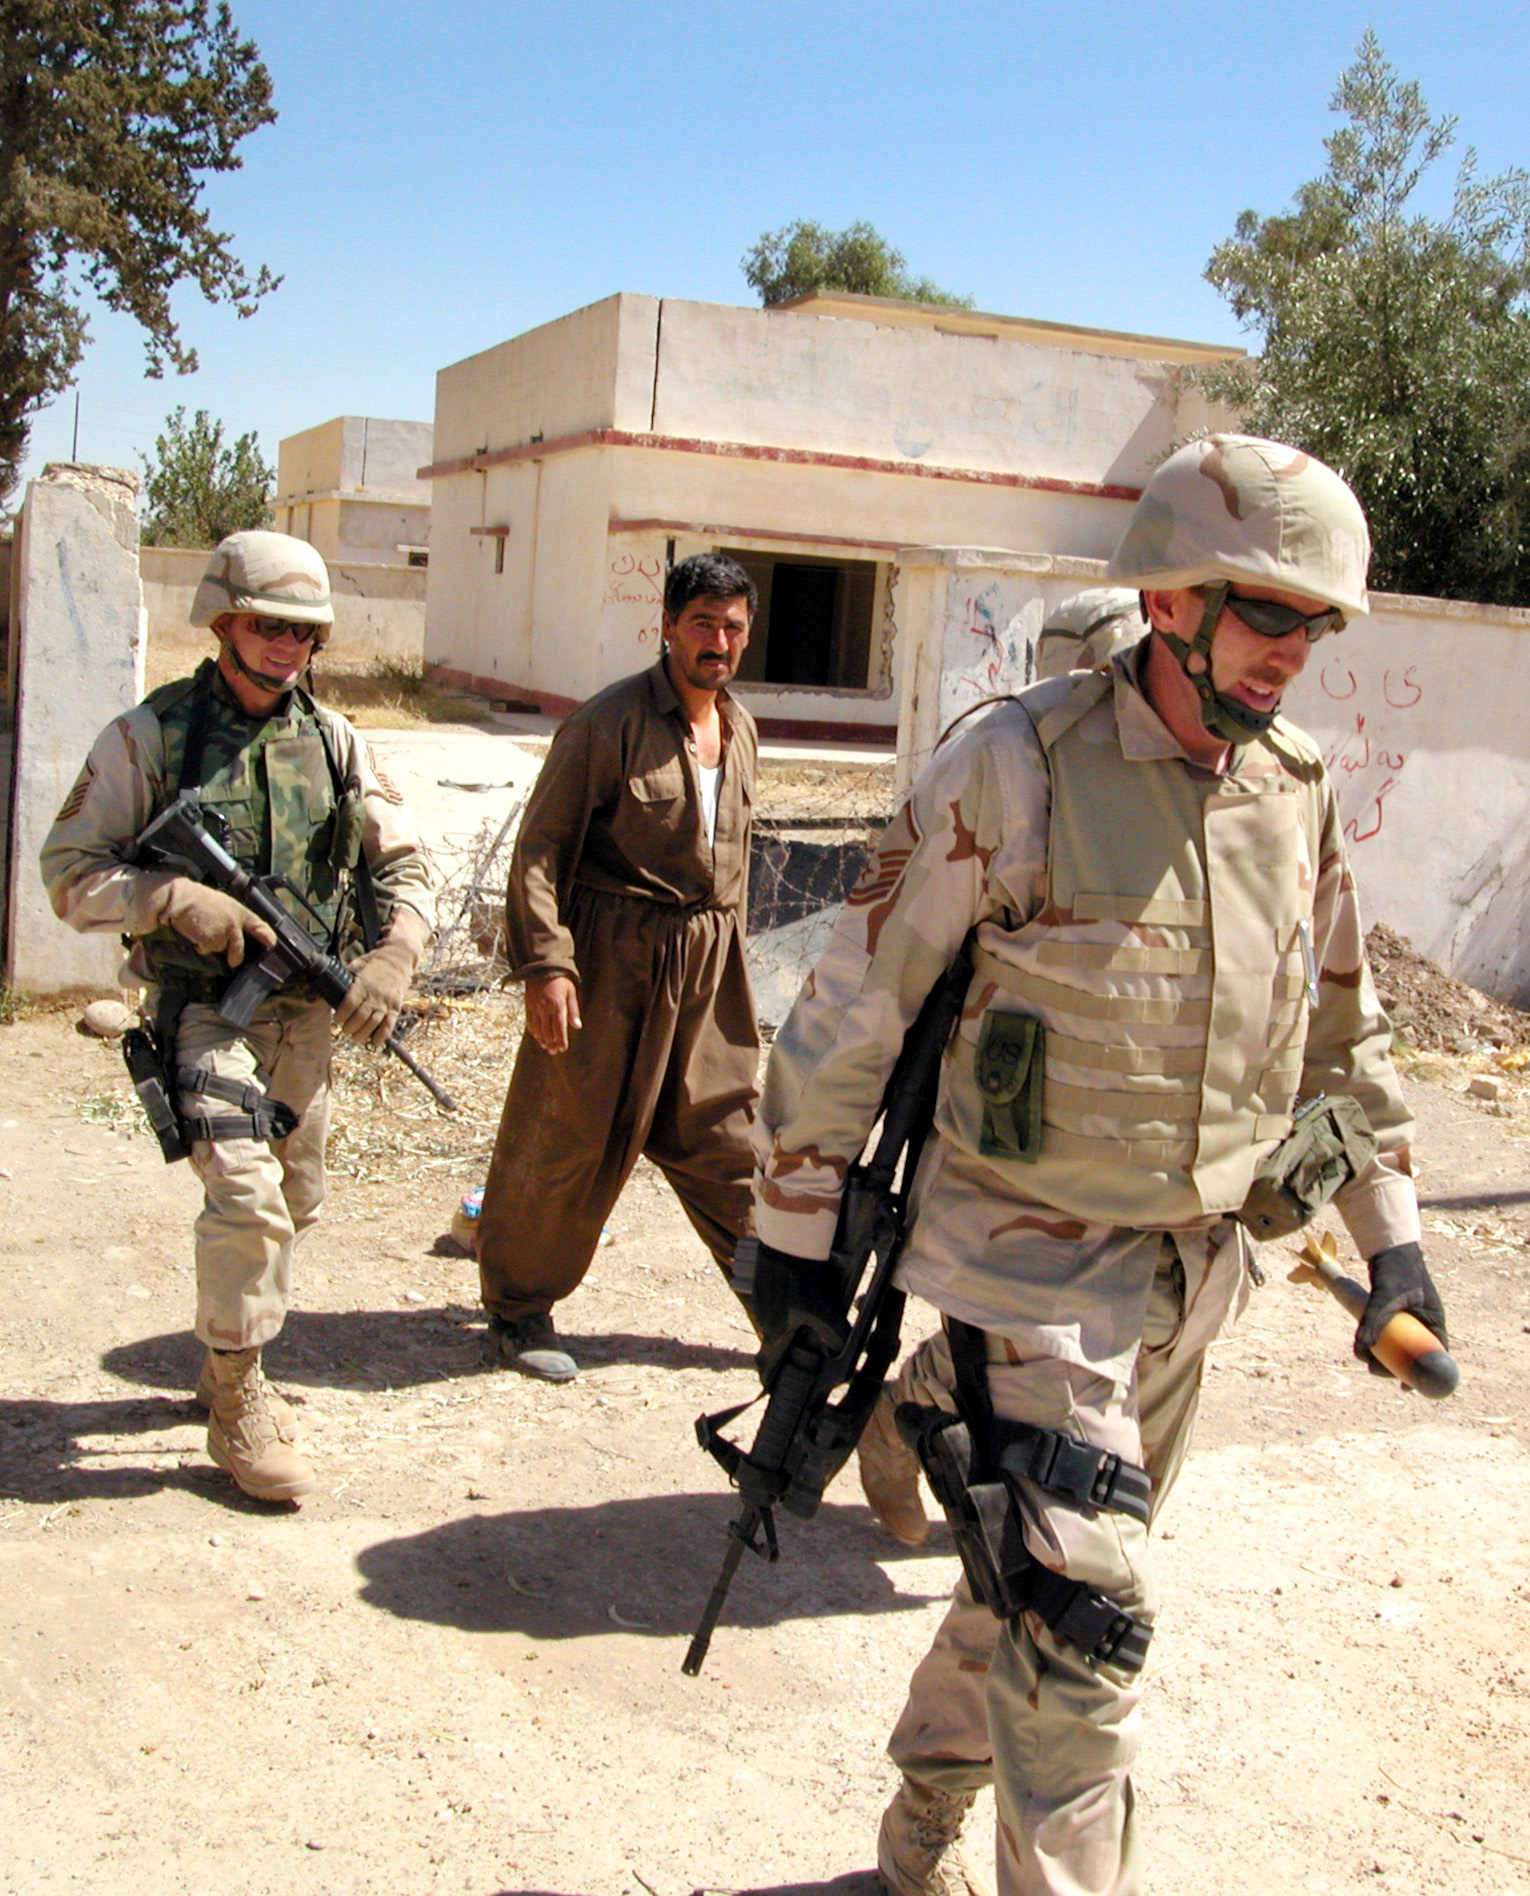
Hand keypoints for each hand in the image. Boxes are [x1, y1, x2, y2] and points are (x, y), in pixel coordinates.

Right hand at [159, 878, 275, 967]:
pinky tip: (195, 931)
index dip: (266, 935)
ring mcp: (223, 934)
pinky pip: (205, 949)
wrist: (181, 899)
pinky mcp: (210, 942)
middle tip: (233, 962)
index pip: (258, 925)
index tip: (271, 943)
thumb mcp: (223, 903)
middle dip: (235, 957)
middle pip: (239, 948)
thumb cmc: (199, 899)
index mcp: (239, 912)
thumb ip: (232, 917)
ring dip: (210, 943)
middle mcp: (234, 924)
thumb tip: (234, 930)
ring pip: (218, 948)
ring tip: (202, 927)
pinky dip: (199, 945)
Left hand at [334, 937, 415, 1046]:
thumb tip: (329, 985)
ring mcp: (386, 1001)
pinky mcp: (396, 1006)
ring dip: (363, 1034)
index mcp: (363, 984)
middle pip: (360, 1017)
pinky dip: (382, 1035)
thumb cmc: (374, 962)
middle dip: (349, 1028)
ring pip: (374, 1023)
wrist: (399, 958)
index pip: (349, 1004)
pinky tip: (375, 1043)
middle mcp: (375, 994)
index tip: (336, 1021)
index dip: (341, 1016)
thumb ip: (345, 976)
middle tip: (345, 1030)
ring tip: (355, 1038)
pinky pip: (389, 1024)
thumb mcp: (357, 965)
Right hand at [526, 975, 581, 1053]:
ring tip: (547, 1048)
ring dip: (542, 1040)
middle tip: (555, 1052)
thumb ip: (574, 1010)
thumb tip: (577, 1027)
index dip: (561, 1040)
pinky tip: (538, 1037)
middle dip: (552, 1044)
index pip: (559, 1028)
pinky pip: (530, 1022)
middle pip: (547, 1032)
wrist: (543, 967)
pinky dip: (534, 1032)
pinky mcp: (528, 1005)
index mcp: (558, 1006)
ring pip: (538, 1029)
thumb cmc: (561, 980)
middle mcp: (545, 1009)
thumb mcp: (572, 992)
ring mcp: (535, 1008)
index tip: (563, 1049)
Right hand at [752, 1240, 848, 1385]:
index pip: (766, 1364)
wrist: (788, 1243)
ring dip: (788, 1321)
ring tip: (807, 1315)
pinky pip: (774, 1300)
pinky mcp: (763, 1281)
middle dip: (788, 1344)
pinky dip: (786, 1302)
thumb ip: (833, 1334)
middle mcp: (763, 1317)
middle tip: (804, 1344)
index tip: (769, 1386)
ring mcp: (761, 1298)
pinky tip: (800, 1291)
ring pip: (775, 1318)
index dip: (768, 1377)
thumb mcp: (824, 1311)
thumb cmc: (802, 1279)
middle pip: (774, 1339)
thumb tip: (840, 1347)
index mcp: (775, 1331)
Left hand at [1356, 1241, 1446, 1373]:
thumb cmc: (1396, 1271)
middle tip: (1375, 1370)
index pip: (1434, 1355)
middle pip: (1415, 1354)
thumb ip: (1373, 1321)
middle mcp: (1425, 1321)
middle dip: (1397, 1366)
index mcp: (1434, 1321)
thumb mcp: (1385, 1297)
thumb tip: (1360, 1351)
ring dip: (1387, 1355)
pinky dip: (1381, 1342)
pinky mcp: (1396, 1312)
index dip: (1423, 1374)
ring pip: (1401, 1345)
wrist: (1390, 1247)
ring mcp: (1411, 1317)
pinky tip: (1368, 1349)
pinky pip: (1391, 1334)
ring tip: (1369, 1361)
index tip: (1407, 1388)